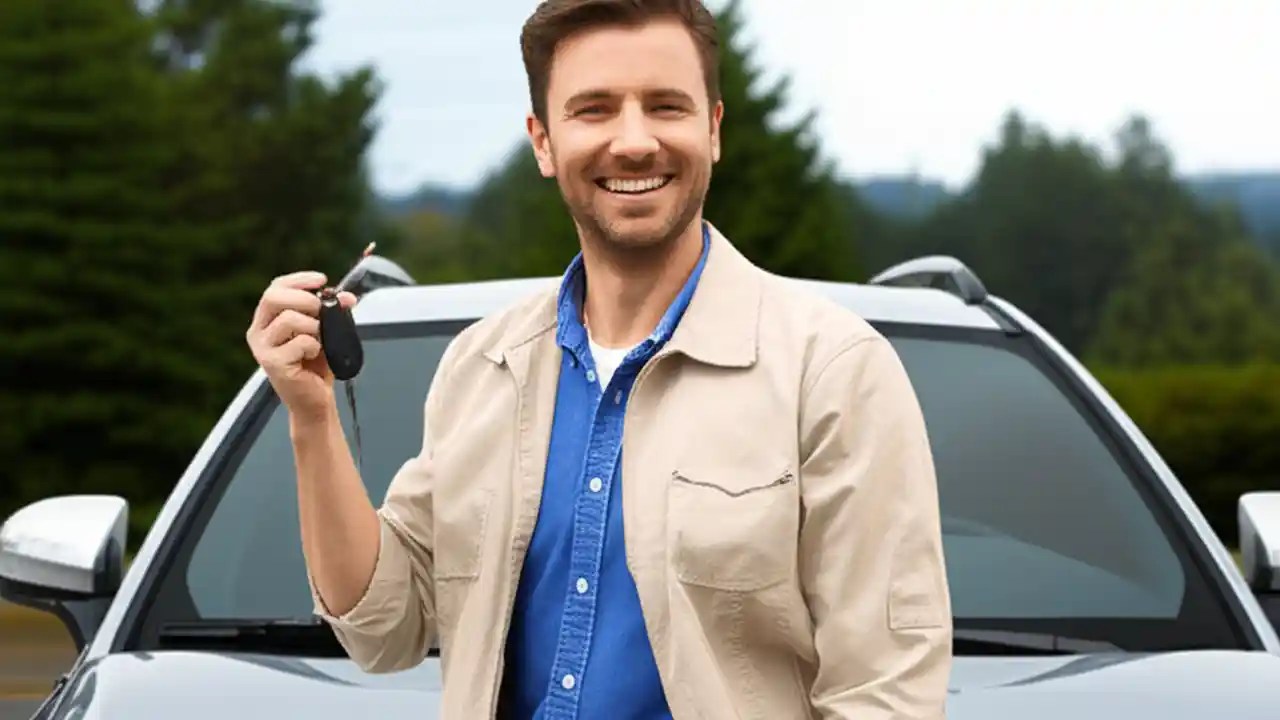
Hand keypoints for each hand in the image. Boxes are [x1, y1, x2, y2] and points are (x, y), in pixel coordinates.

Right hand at [246, 271, 356, 419]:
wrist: (314, 399)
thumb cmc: (316, 365)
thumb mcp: (325, 332)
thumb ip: (332, 312)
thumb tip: (347, 297)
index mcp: (266, 319)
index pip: (275, 287)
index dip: (298, 280)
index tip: (322, 280)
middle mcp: (258, 331)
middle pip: (274, 297)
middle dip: (305, 299)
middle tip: (323, 309)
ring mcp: (262, 348)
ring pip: (289, 318)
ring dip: (314, 326)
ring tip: (319, 340)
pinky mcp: (272, 363)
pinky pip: (300, 342)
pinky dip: (315, 346)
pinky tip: (313, 356)